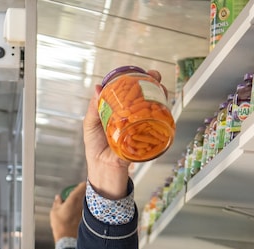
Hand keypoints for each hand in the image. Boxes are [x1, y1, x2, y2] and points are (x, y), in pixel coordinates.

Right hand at [50, 181, 85, 241]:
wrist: (67, 237)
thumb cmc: (60, 225)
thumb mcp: (54, 212)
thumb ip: (57, 202)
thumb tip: (58, 198)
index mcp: (73, 200)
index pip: (81, 187)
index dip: (84, 183)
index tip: (84, 181)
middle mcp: (80, 204)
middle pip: (86, 193)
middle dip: (85, 190)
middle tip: (83, 187)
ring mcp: (84, 211)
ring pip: (86, 201)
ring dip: (86, 198)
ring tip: (82, 197)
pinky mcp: (84, 217)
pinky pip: (85, 208)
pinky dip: (85, 206)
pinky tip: (81, 208)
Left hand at [83, 68, 163, 198]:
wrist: (103, 170)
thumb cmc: (96, 148)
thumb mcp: (90, 124)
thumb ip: (93, 107)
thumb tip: (98, 87)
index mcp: (120, 111)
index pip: (131, 92)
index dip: (137, 80)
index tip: (140, 72)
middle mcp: (133, 117)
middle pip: (147, 97)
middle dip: (153, 84)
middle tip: (154, 77)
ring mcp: (142, 127)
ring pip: (155, 108)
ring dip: (161, 97)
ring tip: (161, 89)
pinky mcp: (147, 139)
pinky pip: (157, 127)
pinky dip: (162, 117)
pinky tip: (163, 109)